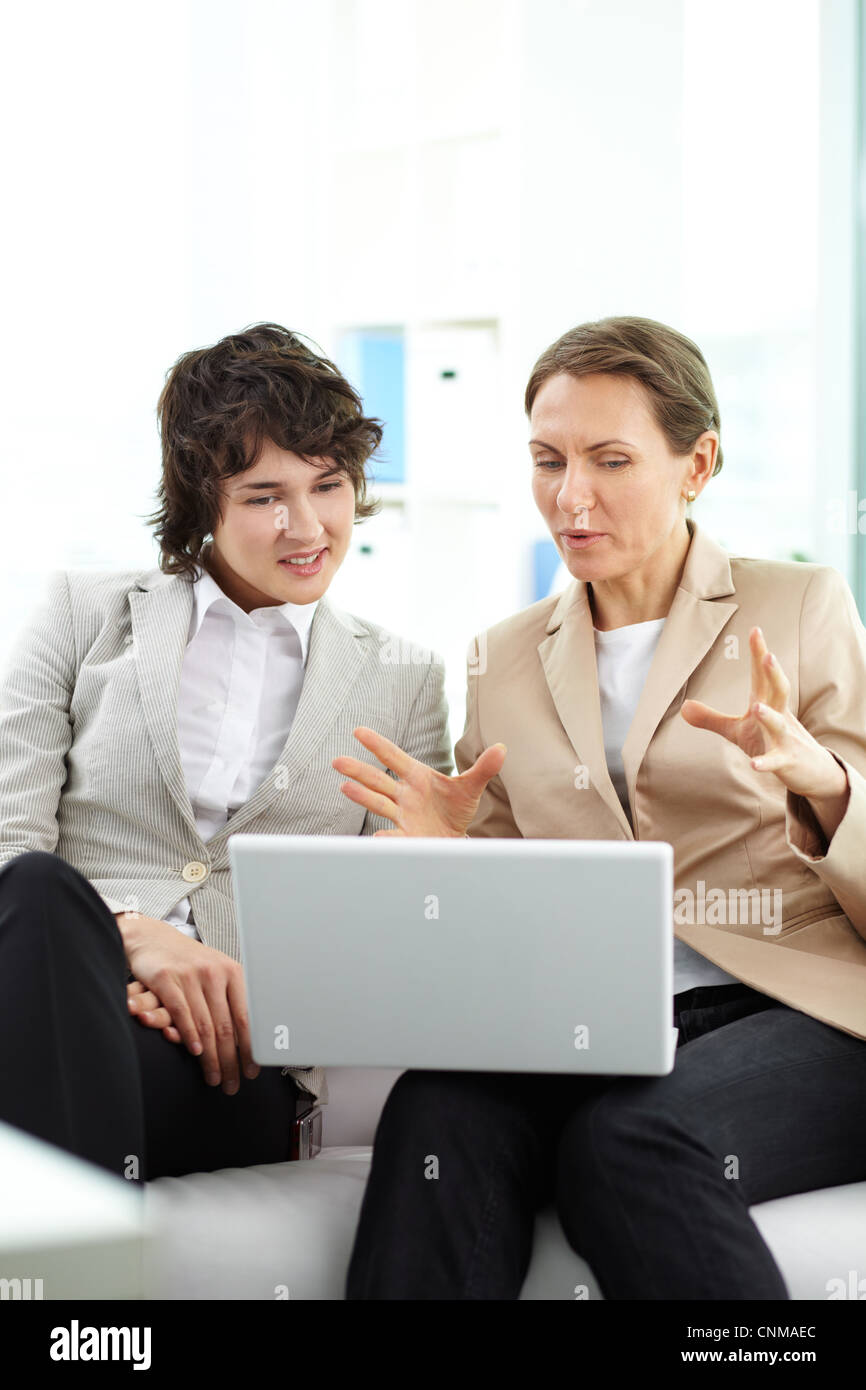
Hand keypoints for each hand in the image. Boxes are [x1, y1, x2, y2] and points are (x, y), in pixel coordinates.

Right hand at [116, 912, 260, 1093]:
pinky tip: (196, 1053)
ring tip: (214, 1078)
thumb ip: (231, 1000)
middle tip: (232, 1084)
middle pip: (226, 1026)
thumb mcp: (216, 974)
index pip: (246, 1017)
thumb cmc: (188, 963)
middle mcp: (214, 972)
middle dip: (231, 1061)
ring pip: (205, 1024)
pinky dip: (190, 1036)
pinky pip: (181, 1012)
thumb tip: (254, 1037)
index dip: (251, 1048)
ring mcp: (190, 975)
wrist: (152, 938)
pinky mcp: (166, 978)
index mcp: (233, 972)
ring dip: (211, 1058)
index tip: (253, 1070)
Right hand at [332, 727, 506, 836]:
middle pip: (378, 780)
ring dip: (362, 796)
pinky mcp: (406, 836)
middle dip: (358, 771)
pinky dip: (386, 838)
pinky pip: (394, 836)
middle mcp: (404, 794)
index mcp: (417, 777)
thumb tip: (502, 748)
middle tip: (337, 761)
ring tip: (344, 788)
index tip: (359, 731)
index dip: (377, 745)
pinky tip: (377, 838)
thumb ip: (484, 768)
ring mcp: (402, 815)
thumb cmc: (456, 808)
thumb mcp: (471, 787)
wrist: (455, 838)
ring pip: (378, 803)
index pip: (394, 758)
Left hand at [680, 625, 848, 803]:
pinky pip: (776, 761)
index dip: (759, 653)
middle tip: (769, 655)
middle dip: (774, 674)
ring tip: (756, 707)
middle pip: (779, 690)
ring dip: (769, 716)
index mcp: (766, 703)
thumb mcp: (737, 730)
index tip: (755, 630)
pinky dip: (766, 762)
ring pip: (778, 724)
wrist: (812, 771)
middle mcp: (779, 716)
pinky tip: (754, 765)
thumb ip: (710, 718)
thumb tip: (683, 707)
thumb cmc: (772, 743)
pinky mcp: (785, 761)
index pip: (762, 676)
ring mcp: (784, 739)